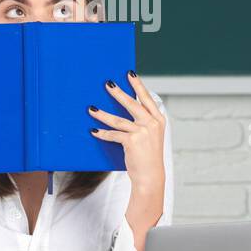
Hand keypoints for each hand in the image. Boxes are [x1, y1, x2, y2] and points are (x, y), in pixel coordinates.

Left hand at [89, 71, 165, 196]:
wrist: (150, 176)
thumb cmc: (149, 156)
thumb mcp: (152, 136)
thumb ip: (144, 122)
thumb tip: (127, 110)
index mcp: (158, 120)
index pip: (147, 98)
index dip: (138, 85)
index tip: (130, 74)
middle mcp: (151, 124)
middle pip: (132, 104)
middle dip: (118, 92)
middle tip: (107, 84)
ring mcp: (142, 132)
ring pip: (118, 119)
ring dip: (102, 114)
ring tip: (91, 109)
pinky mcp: (132, 142)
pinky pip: (113, 135)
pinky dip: (102, 134)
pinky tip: (94, 131)